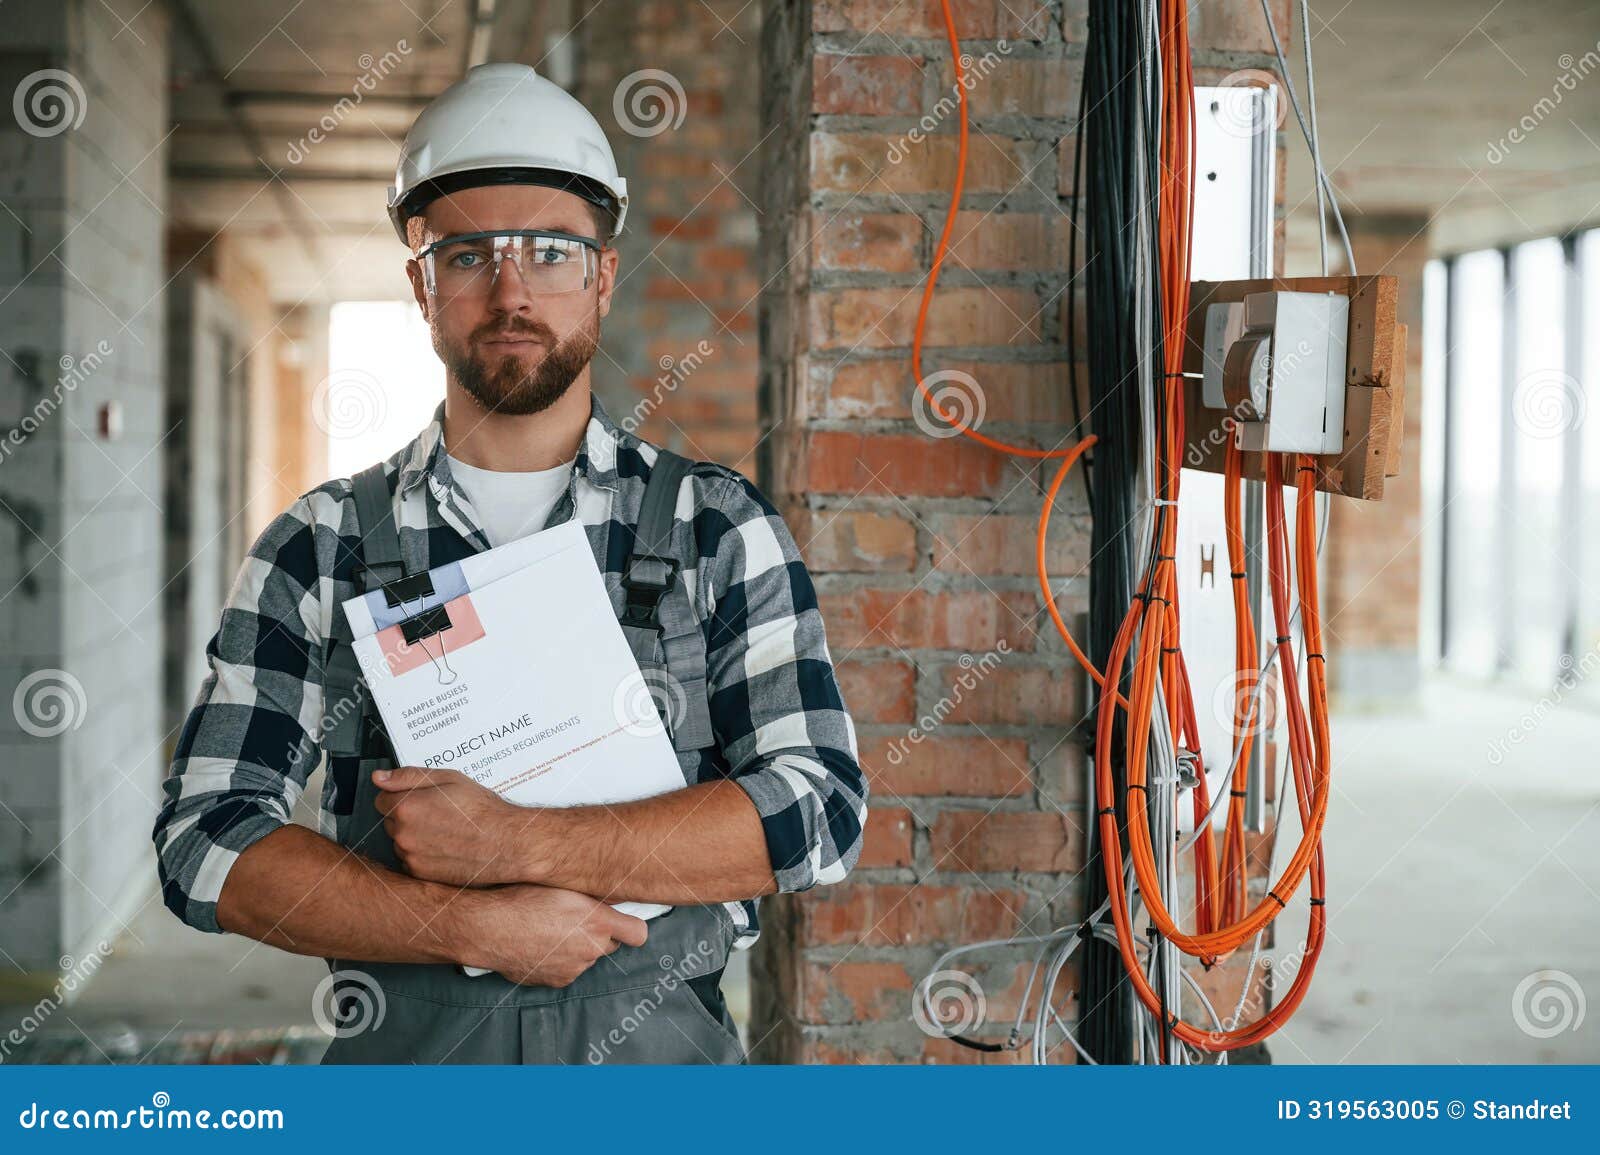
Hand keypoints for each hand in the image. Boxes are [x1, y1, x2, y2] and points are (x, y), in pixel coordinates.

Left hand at [372, 765, 526, 885]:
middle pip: (391, 821)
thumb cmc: (482, 811)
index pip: (381, 799)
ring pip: (401, 842)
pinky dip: (422, 855)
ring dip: (414, 837)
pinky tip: (444, 846)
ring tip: (445, 831)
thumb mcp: (448, 779)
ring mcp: (411, 857)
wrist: (505, 843)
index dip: (400, 795)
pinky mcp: (420, 874)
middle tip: (437, 813)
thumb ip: (408, 776)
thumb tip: (380, 777)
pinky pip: (411, 861)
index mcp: (406, 807)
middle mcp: (404, 835)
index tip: (418, 798)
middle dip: (408, 816)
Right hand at [453, 883, 648, 986]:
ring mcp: (574, 969)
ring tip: (549, 930)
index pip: (638, 933)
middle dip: (597, 934)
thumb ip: (591, 898)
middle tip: (574, 920)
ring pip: (585, 957)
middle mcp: (591, 949)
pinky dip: (559, 961)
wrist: (488, 927)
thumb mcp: (563, 885)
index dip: (630, 927)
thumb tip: (606, 898)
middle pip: (608, 944)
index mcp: (597, 922)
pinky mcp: (557, 981)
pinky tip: (540, 945)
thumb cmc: (522, 898)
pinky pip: (566, 970)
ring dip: (576, 948)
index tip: (622, 922)